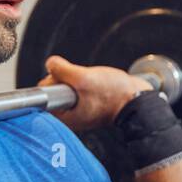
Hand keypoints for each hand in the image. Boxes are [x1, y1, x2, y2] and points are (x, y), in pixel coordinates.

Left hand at [37, 55, 154, 132]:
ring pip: (66, 84)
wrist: (138, 99)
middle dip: (66, 78)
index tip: (67, 81)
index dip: (54, 81)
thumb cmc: (114, 94)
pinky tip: (95, 82)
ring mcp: (77, 109)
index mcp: (63, 117)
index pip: (43, 94)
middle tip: (83, 82)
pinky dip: (84, 79)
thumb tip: (50, 63)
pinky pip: (77, 84)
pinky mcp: (86, 101)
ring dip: (76, 77)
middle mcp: (68, 116)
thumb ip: (62, 70)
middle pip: (53, 87)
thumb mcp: (83, 78)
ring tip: (92, 82)